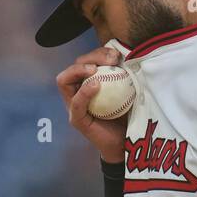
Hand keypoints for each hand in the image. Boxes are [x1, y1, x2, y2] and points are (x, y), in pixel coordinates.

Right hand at [55, 44, 128, 162]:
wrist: (126, 143)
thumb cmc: (126, 115)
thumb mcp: (126, 90)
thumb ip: (124, 75)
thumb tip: (131, 54)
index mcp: (89, 82)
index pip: (87, 59)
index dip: (100, 52)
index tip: (117, 55)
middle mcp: (78, 91)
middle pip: (75, 65)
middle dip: (92, 56)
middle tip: (111, 59)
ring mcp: (74, 105)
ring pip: (64, 80)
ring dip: (79, 70)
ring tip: (95, 69)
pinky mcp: (76, 119)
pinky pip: (75, 102)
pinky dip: (84, 91)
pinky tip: (95, 85)